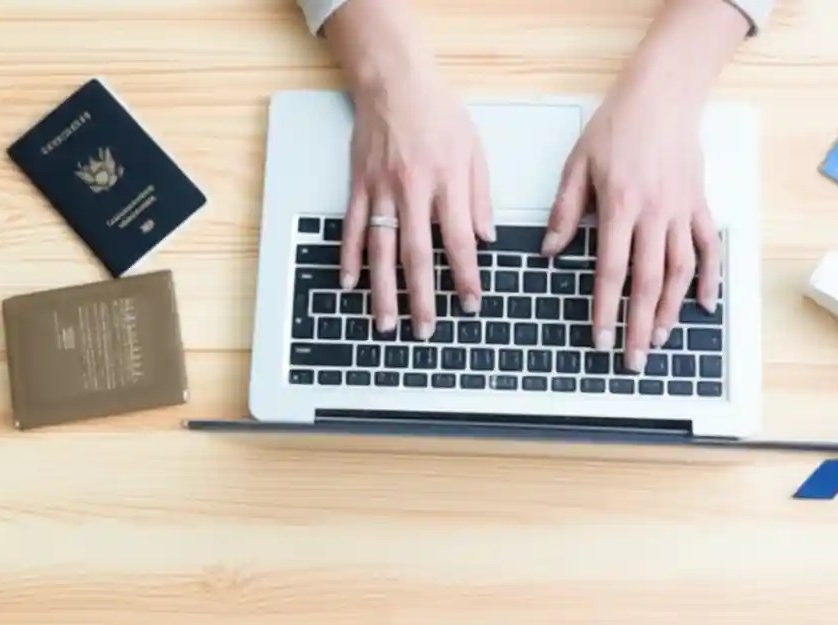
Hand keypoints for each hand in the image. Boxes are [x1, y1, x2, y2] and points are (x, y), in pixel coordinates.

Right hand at [340, 77, 492, 337]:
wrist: (393, 81)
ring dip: (383, 291)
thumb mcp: (474, 149)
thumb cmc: (437, 112)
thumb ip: (479, 196)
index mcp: (446, 181)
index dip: (465, 275)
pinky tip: (350, 285)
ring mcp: (381, 190)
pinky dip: (350, 259)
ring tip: (385, 323)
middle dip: (422, 297)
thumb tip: (486, 238)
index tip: (470, 303)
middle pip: (417, 254)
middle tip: (425, 330)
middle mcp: (412, 189)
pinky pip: (353, 229)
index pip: (458, 239)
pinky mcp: (359, 186)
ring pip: (381, 250)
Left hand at [544, 79, 719, 370]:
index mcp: (619, 205)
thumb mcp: (577, 164)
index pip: (611, 270)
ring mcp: (681, 211)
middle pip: (648, 281)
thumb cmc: (616, 126)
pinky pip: (709, 247)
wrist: (662, 94)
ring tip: (660, 339)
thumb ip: (564, 210)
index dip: (606, 309)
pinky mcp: (700, 204)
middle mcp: (654, 213)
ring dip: (671, 310)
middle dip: (640, 326)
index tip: (601, 339)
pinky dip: (710, 278)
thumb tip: (548, 252)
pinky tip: (704, 304)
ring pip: (680, 271)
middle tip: (633, 360)